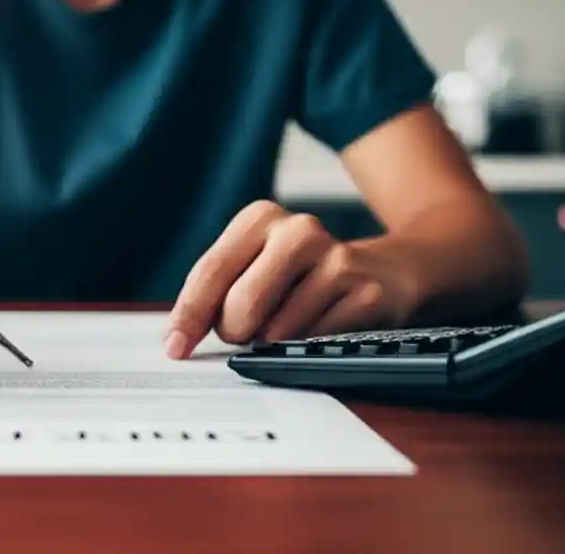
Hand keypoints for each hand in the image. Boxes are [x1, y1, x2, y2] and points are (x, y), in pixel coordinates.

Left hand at [164, 201, 417, 358]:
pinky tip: (320, 326)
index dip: (188, 316)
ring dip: (273, 342)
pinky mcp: (365, 292)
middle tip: (248, 330)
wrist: (390, 269)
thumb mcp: (258, 266)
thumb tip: (178, 336)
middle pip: (239, 306)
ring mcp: (336, 258)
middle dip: (236, 332)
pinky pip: (313, 342)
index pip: (210, 272)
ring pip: (275, 331)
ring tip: (291, 322)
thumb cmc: (305, 276)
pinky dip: (307, 347)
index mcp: (260, 218)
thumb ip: (216, 293)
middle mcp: (298, 230)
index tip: (174, 347)